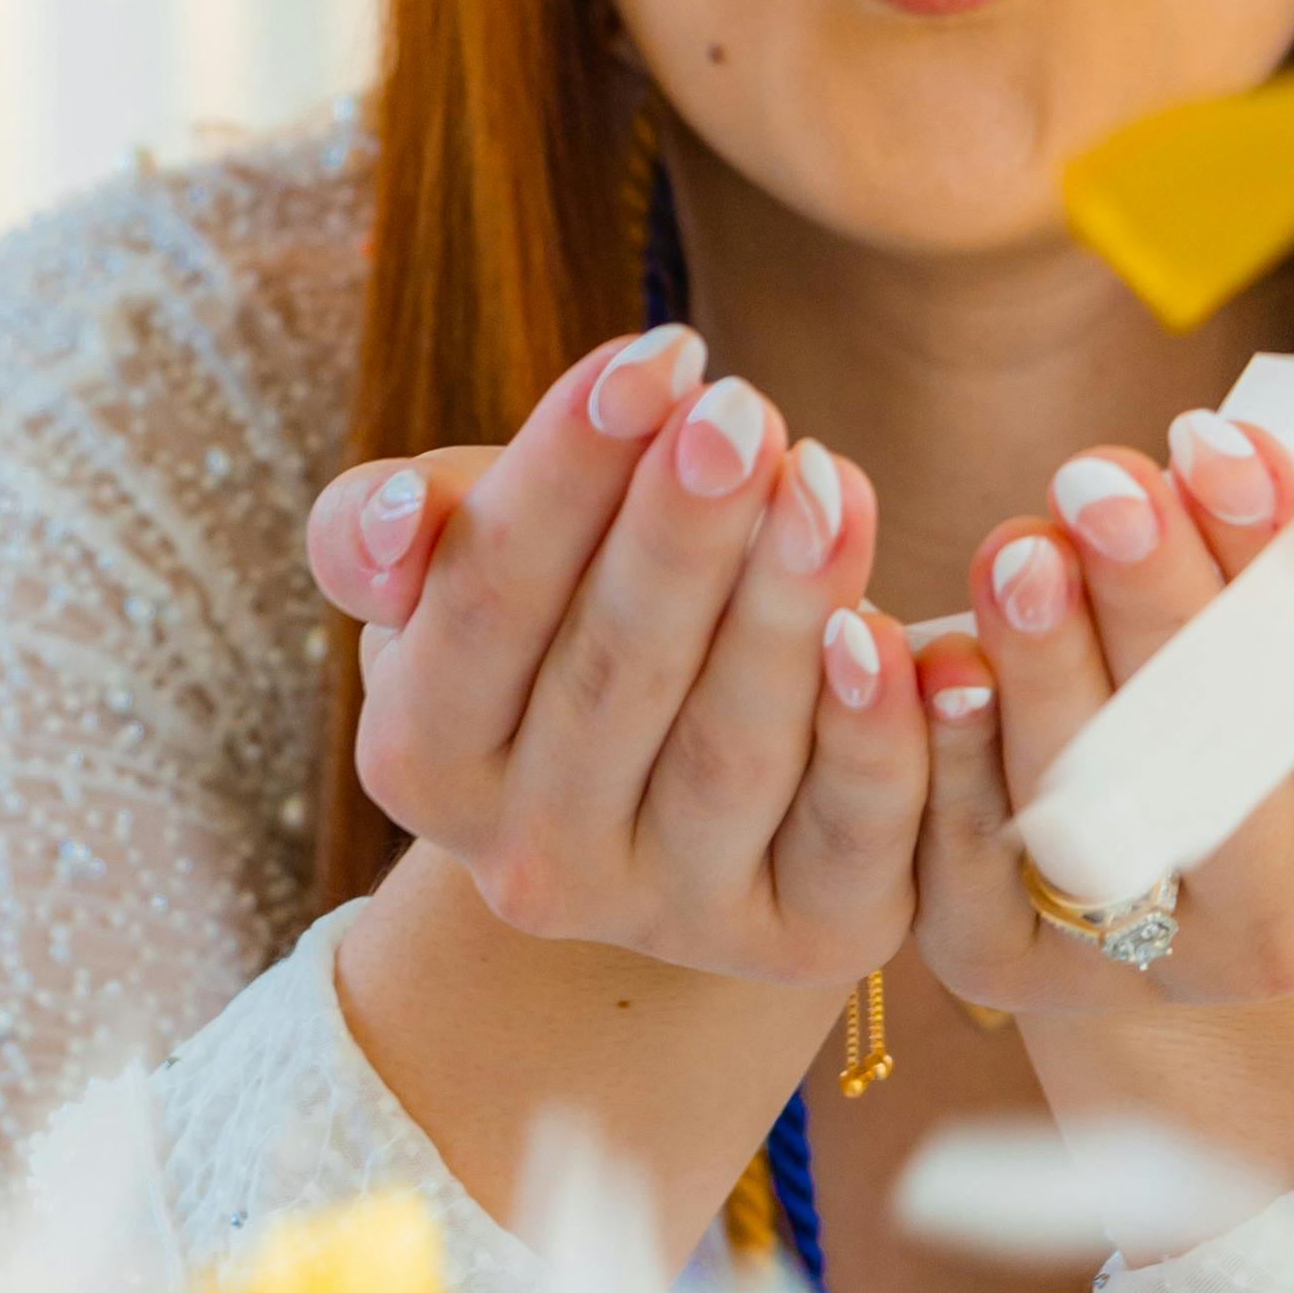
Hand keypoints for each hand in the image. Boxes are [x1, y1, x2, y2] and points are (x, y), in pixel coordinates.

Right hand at [307, 320, 925, 990]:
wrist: (683, 780)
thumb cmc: (561, 621)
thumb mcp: (457, 568)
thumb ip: (388, 532)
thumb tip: (392, 518)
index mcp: (423, 763)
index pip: (485, 599)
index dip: (568, 471)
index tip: (659, 351)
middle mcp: (532, 865)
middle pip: (611, 677)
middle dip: (682, 532)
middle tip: (745, 409)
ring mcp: (671, 915)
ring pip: (732, 754)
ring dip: (784, 610)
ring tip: (830, 480)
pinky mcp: (804, 941)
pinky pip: (851, 837)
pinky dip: (880, 738)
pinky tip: (905, 636)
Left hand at [911, 408, 1293, 1038]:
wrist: (1196, 876)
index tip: (1229, 448)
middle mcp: (1279, 929)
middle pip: (1220, 767)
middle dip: (1158, 606)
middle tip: (1103, 481)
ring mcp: (1144, 962)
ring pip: (1090, 816)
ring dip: (1046, 671)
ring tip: (1020, 549)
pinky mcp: (1011, 967)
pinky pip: (969, 875)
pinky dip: (949, 763)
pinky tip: (938, 664)